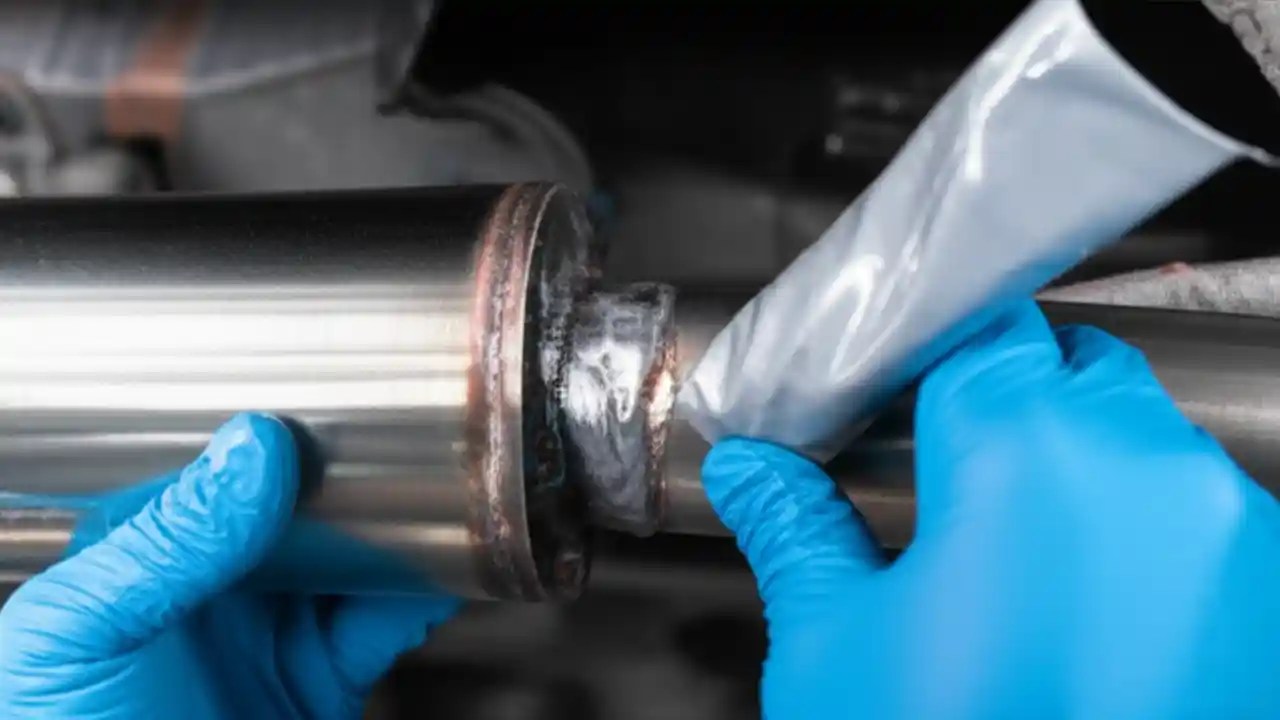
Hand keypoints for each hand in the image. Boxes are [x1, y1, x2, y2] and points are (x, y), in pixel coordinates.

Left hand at [0, 413, 457, 718]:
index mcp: (141, 557)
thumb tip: (250, 449)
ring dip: (391, 534)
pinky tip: (433, 579)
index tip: (322, 406)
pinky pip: (380, 625)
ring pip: (348, 560)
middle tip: (398, 448)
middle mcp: (210, 589)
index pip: (213, 470)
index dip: (269, 435)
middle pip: (294, 509)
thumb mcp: (86, 635)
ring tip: (431, 507)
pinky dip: (415, 599)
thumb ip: (167, 541)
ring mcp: (270, 636)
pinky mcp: (320, 683)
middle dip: (346, 479)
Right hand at [703, 302, 1279, 718]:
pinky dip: (1151, 545)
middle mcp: (1154, 473)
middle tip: (948, 488)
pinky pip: (1209, 528)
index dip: (937, 351)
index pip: (985, 327)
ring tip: (1021, 575)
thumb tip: (750, 473)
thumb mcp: (841, 653)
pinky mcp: (1278, 604)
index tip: (909, 387)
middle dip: (1010, 409)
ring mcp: (1239, 540)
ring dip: (1085, 480)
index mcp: (1028, 455)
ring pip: (1148, 451)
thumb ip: (796, 534)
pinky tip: (1093, 623)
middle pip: (1074, 375)